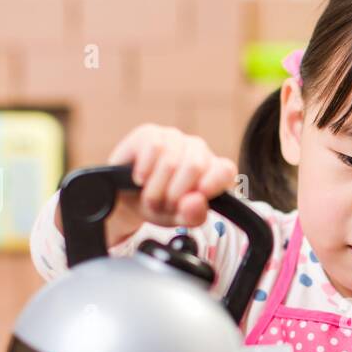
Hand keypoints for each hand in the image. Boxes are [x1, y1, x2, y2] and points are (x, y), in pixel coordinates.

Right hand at [107, 124, 237, 228]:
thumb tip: (196, 202)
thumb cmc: (160, 206)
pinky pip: (153, 149)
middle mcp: (198, 150)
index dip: (213, 183)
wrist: (126, 200)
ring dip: (156, 188)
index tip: (198, 197)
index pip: (225, 170)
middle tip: (164, 205)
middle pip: (195, 167)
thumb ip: (192, 215)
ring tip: (150, 196)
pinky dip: (145, 170)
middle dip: (174, 194)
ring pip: (171, 161)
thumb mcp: (177, 218)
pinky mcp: (151, 132)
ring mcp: (175, 139)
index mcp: (212, 170)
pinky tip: (140, 178)